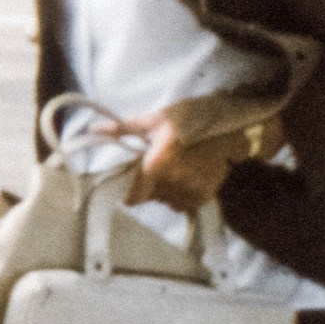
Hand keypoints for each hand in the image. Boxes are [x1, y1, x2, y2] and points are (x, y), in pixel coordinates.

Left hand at [113, 105, 243, 210]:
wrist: (229, 126)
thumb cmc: (189, 118)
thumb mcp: (155, 119)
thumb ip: (124, 128)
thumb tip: (95, 129)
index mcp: (158, 164)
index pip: (135, 195)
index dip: (127, 193)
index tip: (126, 186)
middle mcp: (174, 182)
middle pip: (150, 197)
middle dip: (146, 185)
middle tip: (152, 168)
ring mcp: (192, 190)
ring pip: (166, 201)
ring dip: (162, 191)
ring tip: (169, 172)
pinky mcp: (206, 195)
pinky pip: (183, 205)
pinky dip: (179, 196)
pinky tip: (182, 179)